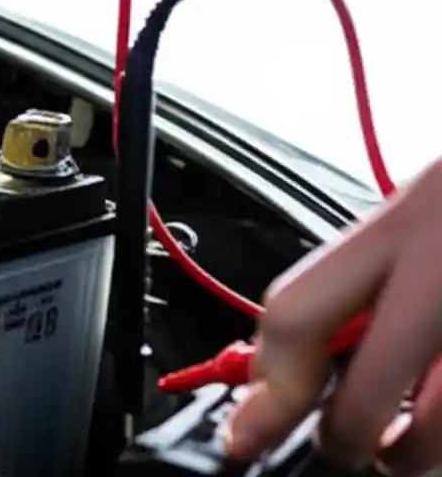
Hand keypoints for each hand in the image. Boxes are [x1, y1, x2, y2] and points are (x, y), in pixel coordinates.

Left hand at [226, 162, 441, 474]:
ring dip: (416, 457)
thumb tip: (279, 373)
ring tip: (413, 444)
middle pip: (365, 402)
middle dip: (349, 442)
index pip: (299, 315)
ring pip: (437, 438)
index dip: (265, 389)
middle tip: (349, 445)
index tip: (244, 435)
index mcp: (409, 224)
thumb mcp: (418, 213)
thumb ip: (356, 286)